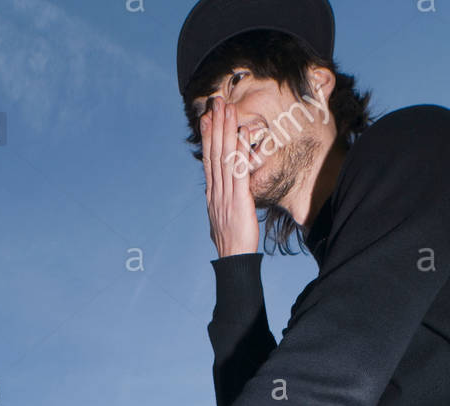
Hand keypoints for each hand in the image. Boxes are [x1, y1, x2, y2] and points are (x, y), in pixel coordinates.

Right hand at [201, 96, 259, 257]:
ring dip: (225, 131)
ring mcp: (226, 194)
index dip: (207, 138)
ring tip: (226, 109)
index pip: (208, 161)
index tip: (207, 118)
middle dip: (215, 126)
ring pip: (224, 157)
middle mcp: (216, 190)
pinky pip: (239, 171)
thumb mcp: (220, 217)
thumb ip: (218, 201)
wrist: (234, 259)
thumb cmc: (231, 242)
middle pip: (214, 153)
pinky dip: (240, 151)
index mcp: (212, 194)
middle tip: (216, 103)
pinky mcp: (239, 199)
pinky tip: (241, 134)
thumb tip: (214, 192)